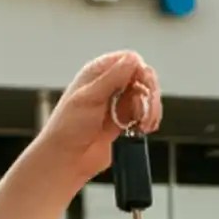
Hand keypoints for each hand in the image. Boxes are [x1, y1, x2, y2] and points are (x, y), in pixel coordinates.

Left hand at [37, 50, 161, 182]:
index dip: (141, 71)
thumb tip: (133, 59)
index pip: (130, 60)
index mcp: (97, 72)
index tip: (142, 88)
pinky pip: (145, 113)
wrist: (67, 159)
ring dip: (151, 110)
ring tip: (144, 126)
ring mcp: (118, 102)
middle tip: (147, 113)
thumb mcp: (89, 98)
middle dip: (150, 94)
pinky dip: (150, 120)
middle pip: (143, 77)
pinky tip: (144, 130)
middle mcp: (109, 84)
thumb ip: (112, 78)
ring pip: (147, 96)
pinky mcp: (124, 119)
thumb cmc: (68, 127)